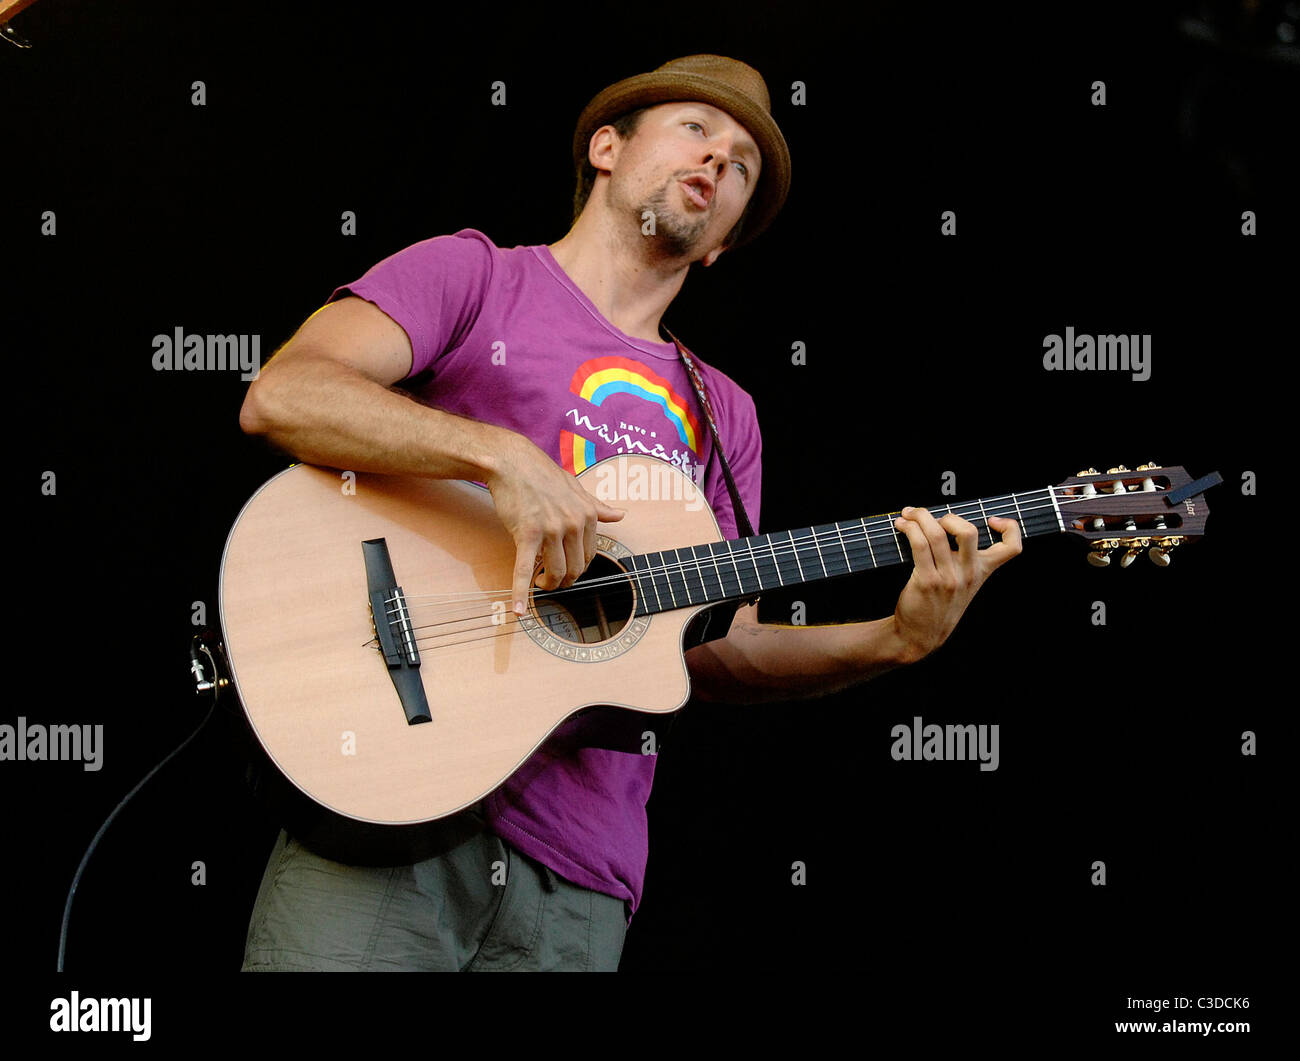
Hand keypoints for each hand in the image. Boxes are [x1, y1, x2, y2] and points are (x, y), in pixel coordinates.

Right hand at [483, 434, 624, 616]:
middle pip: (576, 569)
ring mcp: (550, 531)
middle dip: (566, 580)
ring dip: (549, 585)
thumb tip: (622, 514)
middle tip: (554, 581)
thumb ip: (598, 506)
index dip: (578, 568)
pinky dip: (521, 593)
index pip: (589, 555)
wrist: (513, 463)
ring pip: (556, 572)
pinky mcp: (526, 535)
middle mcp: (573, 524)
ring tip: (542, 583)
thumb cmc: (543, 475)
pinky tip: (519, 610)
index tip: (567, 570)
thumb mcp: (577, 488)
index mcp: (587, 515)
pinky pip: (524, 570)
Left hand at [890, 506, 1021, 662]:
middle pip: (969, 532)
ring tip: (908, 515)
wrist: (920, 635)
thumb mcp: (963, 584)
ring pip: (937, 534)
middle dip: (947, 516)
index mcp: (982, 571)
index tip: (992, 520)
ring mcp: (949, 579)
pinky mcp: (927, 581)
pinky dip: (909, 530)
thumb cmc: (939, 604)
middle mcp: (969, 574)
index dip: (1010, 527)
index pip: (1012, 548)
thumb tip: (945, 523)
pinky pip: (919, 545)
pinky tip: (902, 526)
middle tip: (930, 517)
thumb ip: (964, 559)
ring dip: (920, 517)